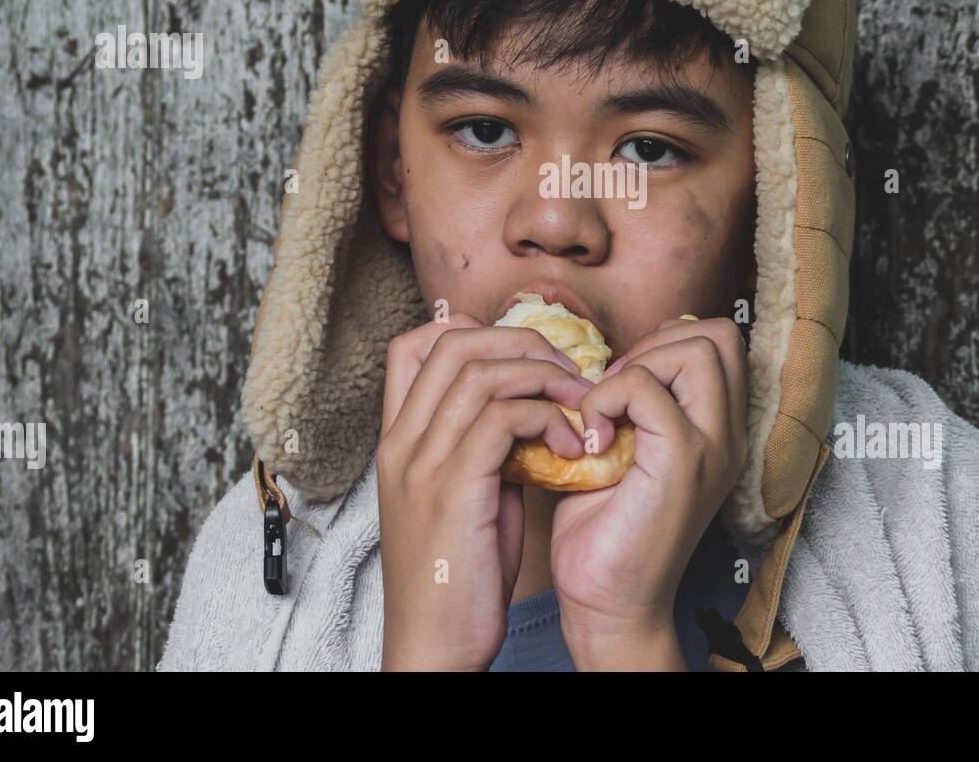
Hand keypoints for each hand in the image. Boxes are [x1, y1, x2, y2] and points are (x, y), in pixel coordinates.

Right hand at [376, 313, 594, 670]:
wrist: (434, 645)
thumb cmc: (458, 577)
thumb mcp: (466, 497)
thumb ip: (485, 449)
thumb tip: (531, 412)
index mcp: (398, 439)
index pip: (414, 345)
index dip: (475, 332)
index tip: (528, 362)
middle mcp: (401, 441)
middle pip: (454, 341)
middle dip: (524, 344)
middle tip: (570, 375)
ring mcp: (421, 463)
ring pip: (481, 371)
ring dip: (546, 378)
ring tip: (580, 408)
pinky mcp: (452, 491)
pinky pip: (502, 420)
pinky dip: (547, 419)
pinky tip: (572, 447)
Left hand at [547, 316, 747, 669]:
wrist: (607, 602)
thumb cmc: (604, 528)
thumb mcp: (623, 449)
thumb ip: (629, 403)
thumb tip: (603, 359)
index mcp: (719, 430)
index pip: (718, 341)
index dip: (664, 344)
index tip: (621, 387)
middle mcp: (728, 434)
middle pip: (717, 333)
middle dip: (654, 346)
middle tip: (615, 396)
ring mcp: (713, 445)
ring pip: (694, 346)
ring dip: (634, 368)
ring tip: (606, 414)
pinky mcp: (683, 459)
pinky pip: (643, 386)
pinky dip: (604, 398)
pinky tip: (592, 439)